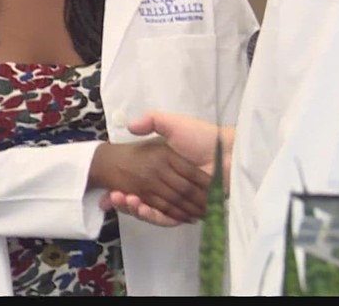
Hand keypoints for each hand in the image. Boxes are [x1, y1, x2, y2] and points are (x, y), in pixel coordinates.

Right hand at [98, 112, 234, 227]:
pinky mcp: (189, 209)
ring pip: (152, 209)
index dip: (124, 188)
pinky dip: (155, 216)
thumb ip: (153, 121)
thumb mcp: (173, 124)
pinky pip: (168, 217)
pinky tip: (141, 209)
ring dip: (136, 208)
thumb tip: (129, 125)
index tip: (110, 190)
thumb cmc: (201, 136)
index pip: (139, 183)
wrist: (228, 152)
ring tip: (126, 201)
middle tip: (111, 198)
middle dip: (126, 201)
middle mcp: (169, 186)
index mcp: (164, 170)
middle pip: (143, 199)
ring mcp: (179, 199)